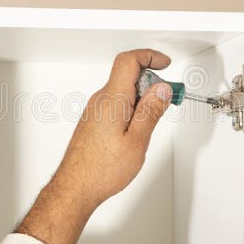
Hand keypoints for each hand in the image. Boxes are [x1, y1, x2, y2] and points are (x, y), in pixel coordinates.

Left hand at [16, 49, 172, 243]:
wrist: (74, 188)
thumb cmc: (101, 170)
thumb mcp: (137, 141)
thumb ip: (150, 111)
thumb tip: (162, 88)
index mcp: (112, 100)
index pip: (129, 61)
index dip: (150, 56)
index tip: (166, 64)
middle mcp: (100, 101)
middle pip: (128, 74)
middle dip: (152, 81)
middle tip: (169, 98)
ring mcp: (95, 110)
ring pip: (123, 90)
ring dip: (143, 96)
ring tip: (155, 119)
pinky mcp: (94, 121)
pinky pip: (116, 102)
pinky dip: (132, 106)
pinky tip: (139, 127)